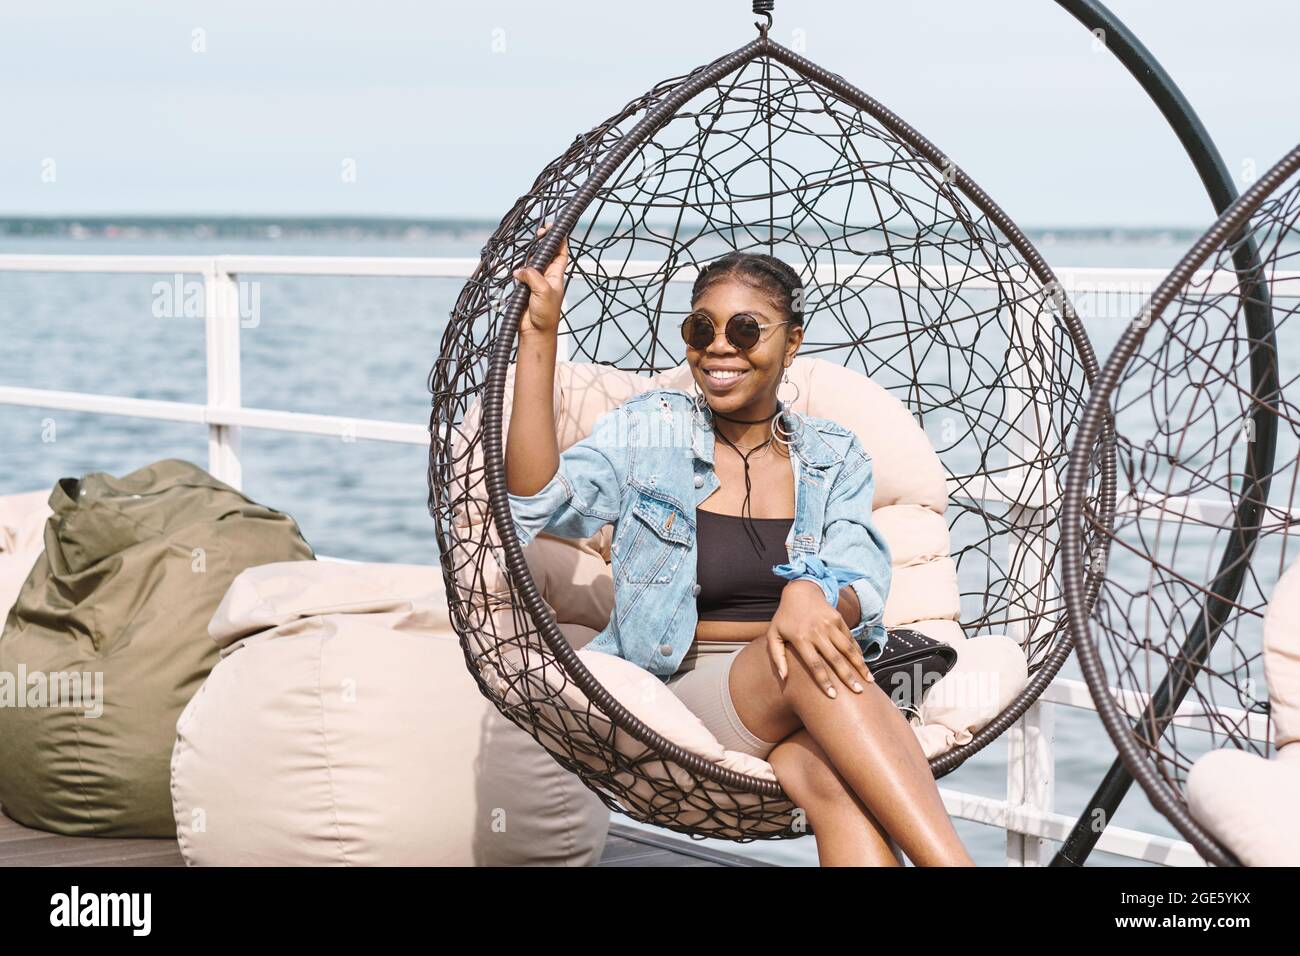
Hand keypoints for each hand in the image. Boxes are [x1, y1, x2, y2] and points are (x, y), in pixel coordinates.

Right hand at [511, 222, 568, 335]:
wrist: (534, 332)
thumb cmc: (545, 314)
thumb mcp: (543, 291)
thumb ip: (533, 276)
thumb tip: (520, 270)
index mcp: (556, 274)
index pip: (561, 252)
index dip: (559, 239)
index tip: (554, 227)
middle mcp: (546, 275)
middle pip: (544, 253)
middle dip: (541, 242)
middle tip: (538, 234)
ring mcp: (534, 280)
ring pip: (530, 262)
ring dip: (527, 258)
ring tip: (526, 260)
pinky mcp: (523, 286)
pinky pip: (519, 273)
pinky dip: (517, 271)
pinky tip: (516, 274)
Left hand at [766, 580, 873, 697]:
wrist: (800, 592)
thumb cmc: (784, 618)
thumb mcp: (774, 635)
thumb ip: (777, 657)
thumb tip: (784, 678)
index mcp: (800, 638)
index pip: (815, 665)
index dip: (824, 681)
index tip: (833, 695)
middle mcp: (817, 632)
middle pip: (835, 659)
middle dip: (848, 677)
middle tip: (858, 692)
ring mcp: (829, 624)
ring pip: (847, 649)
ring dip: (859, 665)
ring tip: (868, 680)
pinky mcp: (838, 619)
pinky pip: (850, 639)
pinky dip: (857, 652)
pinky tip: (864, 664)